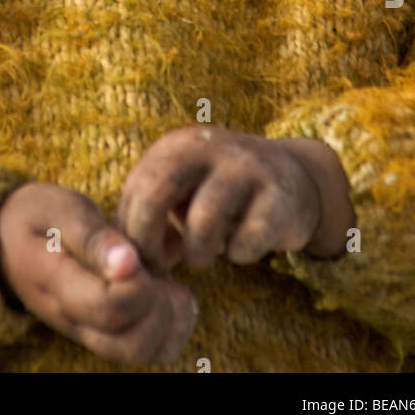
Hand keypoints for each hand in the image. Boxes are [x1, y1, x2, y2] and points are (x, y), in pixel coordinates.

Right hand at [0, 181, 198, 364]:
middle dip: (160, 308)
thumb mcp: (59, 209)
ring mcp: (91, 333)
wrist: (9, 238)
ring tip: (163, 280)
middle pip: (133, 346)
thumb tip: (128, 263)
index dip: (139, 284)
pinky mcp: (106, 333)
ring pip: (144, 353)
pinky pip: (148, 350)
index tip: (136, 253)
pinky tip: (165, 290)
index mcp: (58, 287)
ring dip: (169, 319)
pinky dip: (170, 326)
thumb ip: (93, 237)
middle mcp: (76, 322)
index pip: (110, 309)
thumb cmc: (39, 216)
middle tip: (153, 270)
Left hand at [114, 127, 355, 273]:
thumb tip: (120, 257)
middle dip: (150, 243)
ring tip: (205, 255)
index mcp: (176, 146)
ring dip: (199, 254)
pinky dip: (239, 254)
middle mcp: (207, 146)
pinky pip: (246, 241)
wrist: (294, 177)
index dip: (132, 235)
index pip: (135, 189)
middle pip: (157, 194)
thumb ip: (146, 213)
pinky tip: (241, 247)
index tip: (141, 261)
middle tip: (162, 268)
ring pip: (203, 224)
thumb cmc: (219, 194)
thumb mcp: (179, 192)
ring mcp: (246, 167)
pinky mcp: (280, 195)